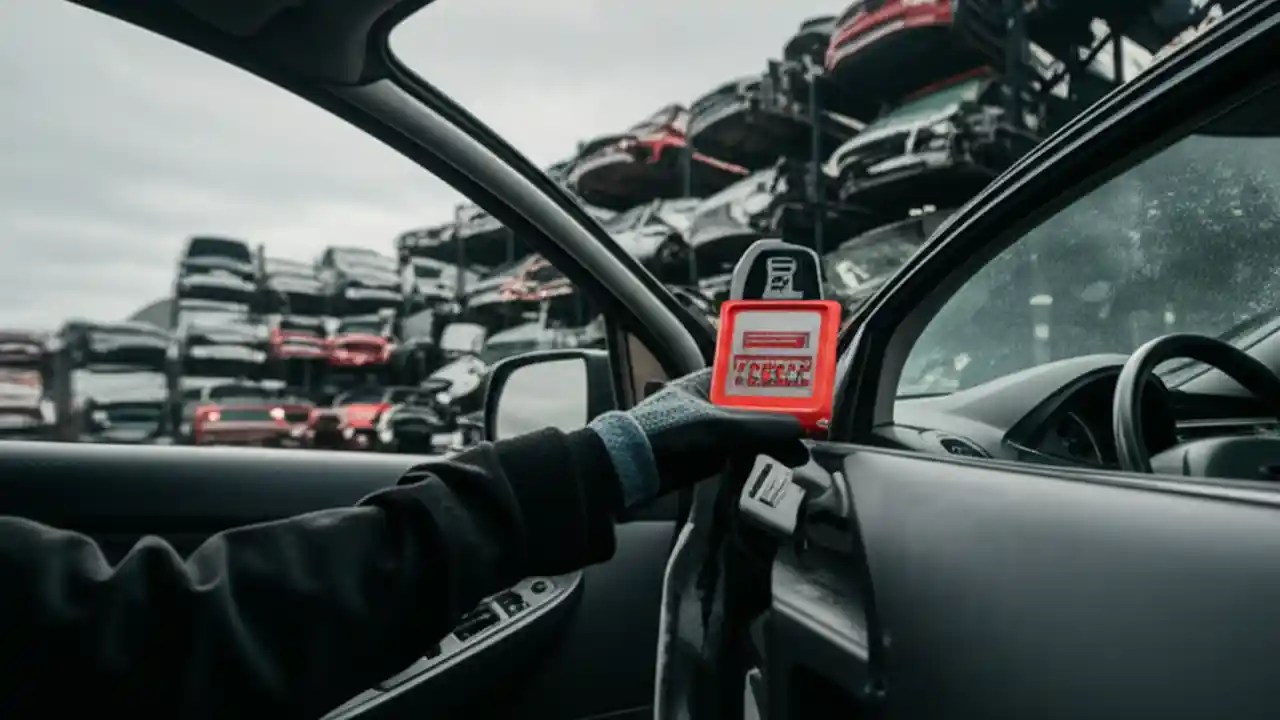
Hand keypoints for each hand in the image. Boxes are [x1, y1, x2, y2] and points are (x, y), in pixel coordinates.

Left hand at [588, 369, 808, 506]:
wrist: (627, 470)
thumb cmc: (666, 433)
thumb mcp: (715, 426)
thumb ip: (758, 428)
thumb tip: (801, 429)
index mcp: (706, 382)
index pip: (748, 373)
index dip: (776, 378)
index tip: (804, 385)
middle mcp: (710, 402)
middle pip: (754, 405)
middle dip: (782, 416)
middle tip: (813, 422)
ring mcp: (710, 430)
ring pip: (752, 431)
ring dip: (776, 439)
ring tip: (803, 450)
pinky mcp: (710, 456)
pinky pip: (744, 452)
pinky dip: (763, 455)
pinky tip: (785, 461)